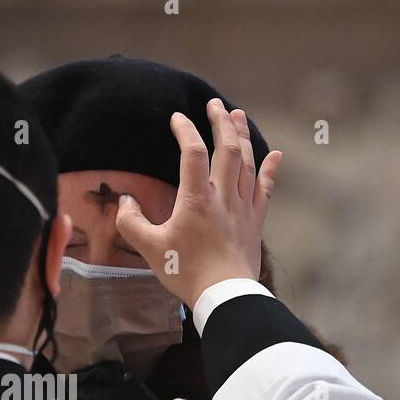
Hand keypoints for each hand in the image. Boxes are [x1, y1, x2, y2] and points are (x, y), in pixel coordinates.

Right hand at [116, 99, 281, 308]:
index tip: (177, 118)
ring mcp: (242, 208)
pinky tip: (275, 155)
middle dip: (221, 123)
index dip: (185, 131)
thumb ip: (131, 222)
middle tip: (215, 104)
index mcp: (196, 199)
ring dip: (242, 137)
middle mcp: (223, 196)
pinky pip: (265, 190)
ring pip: (247, 163)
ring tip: (238, 116)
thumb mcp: (150, 248)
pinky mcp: (255, 222)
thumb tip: (124, 202)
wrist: (225, 296)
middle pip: (226, 149)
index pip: (191, 153)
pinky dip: (270, 170)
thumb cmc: (186, 272)